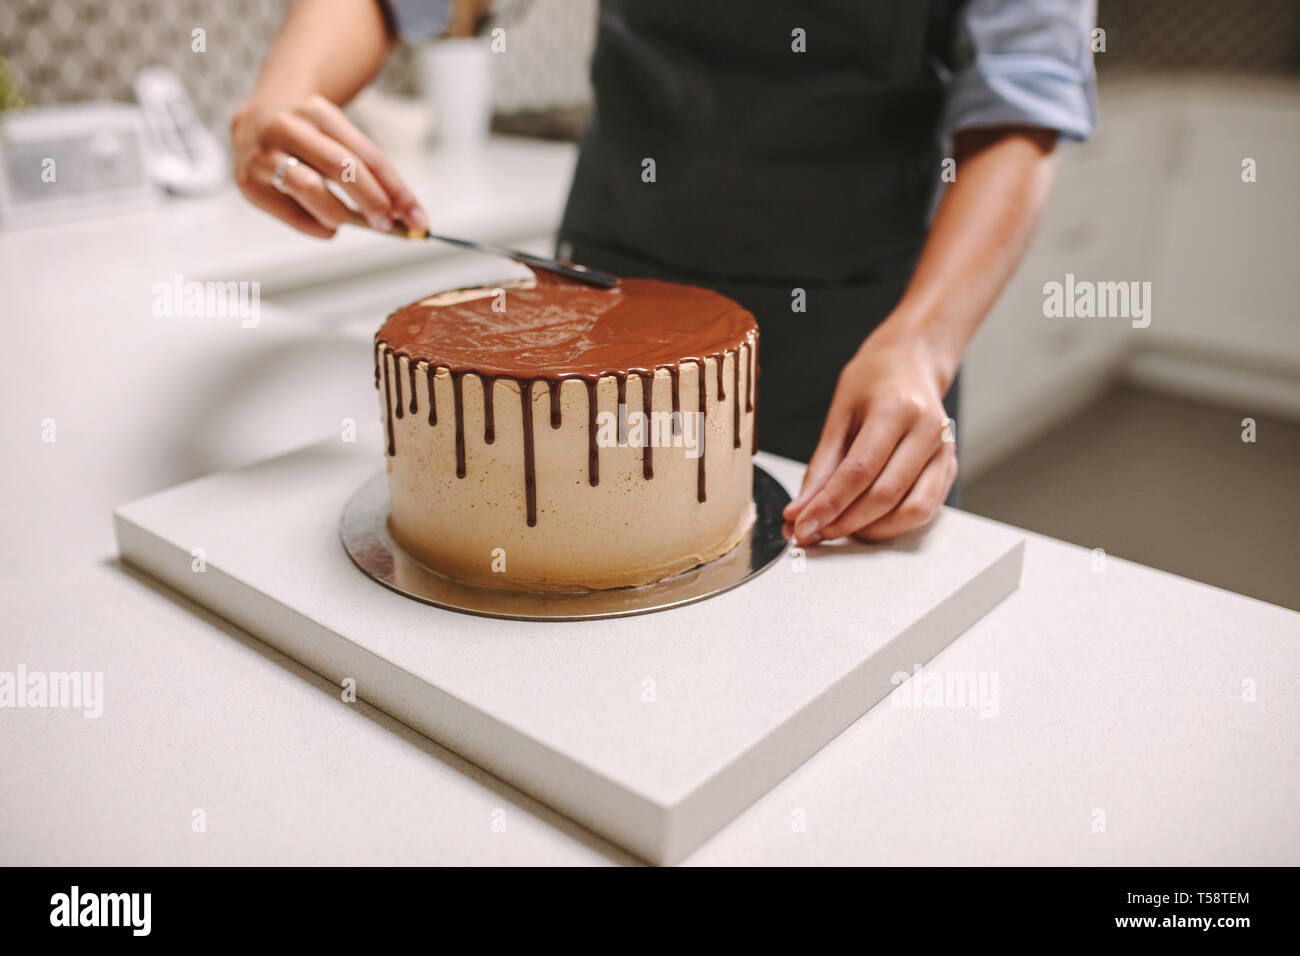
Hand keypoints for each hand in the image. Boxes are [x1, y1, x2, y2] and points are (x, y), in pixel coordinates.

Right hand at [231, 93, 426, 238]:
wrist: (252, 122)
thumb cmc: (307, 141)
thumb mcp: (335, 140)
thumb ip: (364, 173)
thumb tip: (400, 216)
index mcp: (318, 112)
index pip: (368, 155)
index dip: (397, 190)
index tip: (418, 217)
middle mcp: (287, 126)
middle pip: (342, 166)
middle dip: (373, 201)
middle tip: (389, 225)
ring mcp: (264, 153)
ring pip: (312, 189)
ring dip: (340, 214)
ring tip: (348, 221)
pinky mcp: (249, 182)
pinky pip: (293, 213)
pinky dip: (317, 226)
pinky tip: (325, 225)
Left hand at [782, 330, 956, 544]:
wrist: (911, 363)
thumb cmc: (873, 381)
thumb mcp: (838, 414)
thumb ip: (821, 467)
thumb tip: (800, 511)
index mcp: (897, 409)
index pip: (859, 471)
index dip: (828, 506)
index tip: (801, 526)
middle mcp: (929, 432)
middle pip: (885, 496)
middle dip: (843, 523)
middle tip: (811, 532)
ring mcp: (945, 452)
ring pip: (911, 512)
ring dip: (870, 531)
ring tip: (837, 528)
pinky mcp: (950, 468)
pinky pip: (924, 510)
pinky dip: (892, 525)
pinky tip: (865, 522)